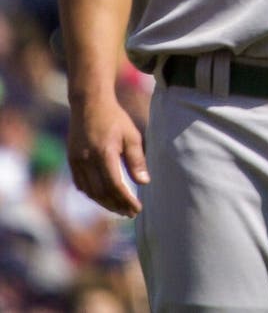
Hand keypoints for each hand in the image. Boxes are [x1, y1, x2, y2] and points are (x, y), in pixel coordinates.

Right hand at [67, 95, 149, 217]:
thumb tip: (144, 182)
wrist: (89, 104)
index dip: (126, 200)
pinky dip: (93, 194)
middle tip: (130, 213)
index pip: (115, 185)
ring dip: (105, 203)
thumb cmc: (115, 119)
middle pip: (102, 192)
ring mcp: (77, 161)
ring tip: (119, 208)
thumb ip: (137, 160)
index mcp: (104, 153)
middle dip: (117, 205)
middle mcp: (87, 160)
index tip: (137, 208)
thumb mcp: (132, 135)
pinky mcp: (71, 160)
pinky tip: (103, 197)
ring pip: (90, 191)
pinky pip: (81, 184)